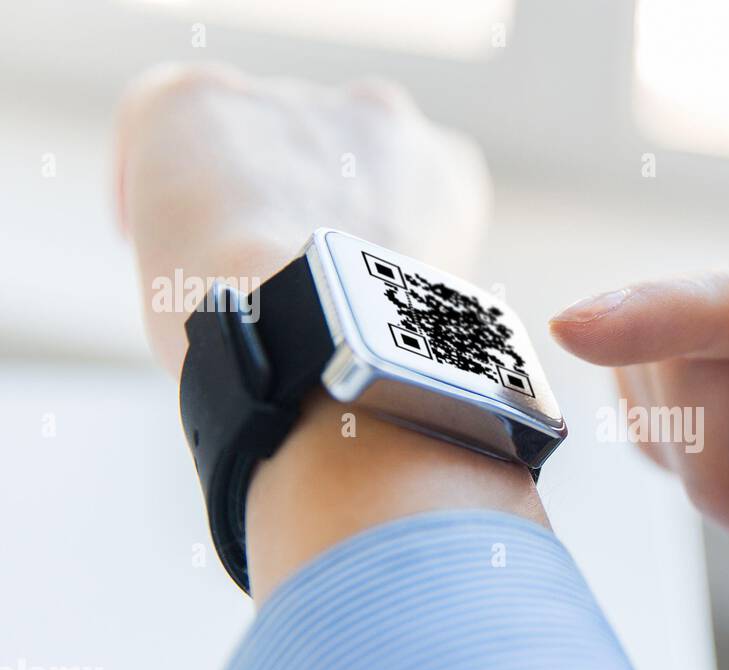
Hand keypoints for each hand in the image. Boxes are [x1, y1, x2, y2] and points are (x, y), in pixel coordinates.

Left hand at [114, 64, 542, 599]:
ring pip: (251, 147)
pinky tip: (158, 253)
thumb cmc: (389, 381)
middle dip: (300, 208)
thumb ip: (410, 312)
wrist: (326, 353)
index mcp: (448, 174)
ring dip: (235, 201)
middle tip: (277, 284)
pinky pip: (162, 133)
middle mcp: (380, 118)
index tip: (339, 284)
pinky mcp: (204, 103)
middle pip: (325, 156)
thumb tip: (385, 364)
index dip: (364, 237)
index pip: (405, 186)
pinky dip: (153, 196)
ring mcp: (293, 108)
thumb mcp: (436, 341)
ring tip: (214, 279)